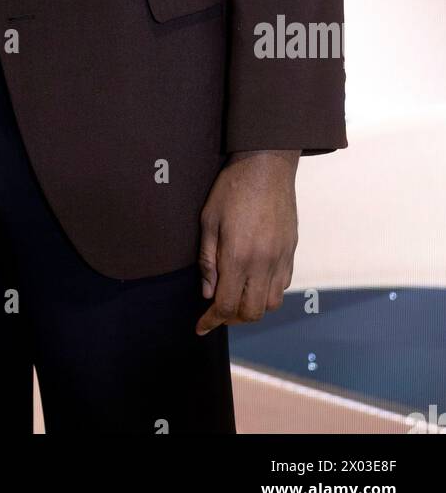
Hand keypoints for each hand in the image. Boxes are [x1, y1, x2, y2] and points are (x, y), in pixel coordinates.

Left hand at [195, 150, 299, 335]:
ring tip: (237, 297)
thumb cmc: (232, 188)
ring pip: (271, 303)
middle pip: (251, 311)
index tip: (201, 327)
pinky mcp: (292, 251)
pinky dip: (268, 292)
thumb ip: (208, 259)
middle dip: (232, 318)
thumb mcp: (208, 220)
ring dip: (252, 307)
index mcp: (238, 255)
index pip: (226, 304)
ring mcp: (281, 257)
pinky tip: (255, 282)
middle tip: (217, 311)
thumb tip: (207, 292)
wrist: (267, 165)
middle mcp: (263, 262)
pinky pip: (283, 285)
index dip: (212, 321)